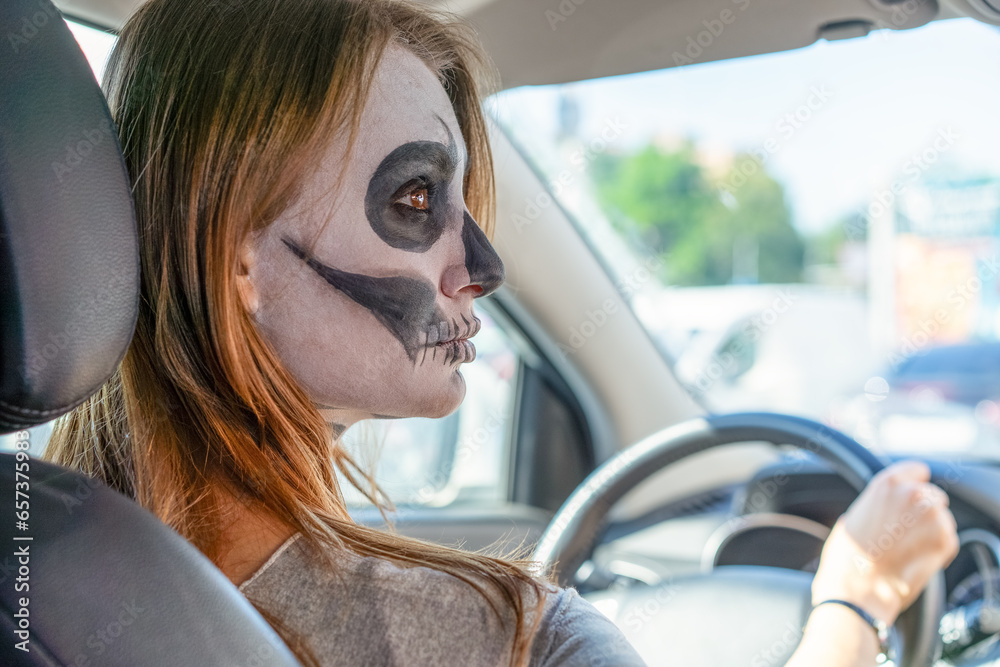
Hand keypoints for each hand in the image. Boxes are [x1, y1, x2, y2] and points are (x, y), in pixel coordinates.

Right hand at [811, 460, 958, 623]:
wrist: (857, 589)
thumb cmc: (847, 557)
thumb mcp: (852, 516)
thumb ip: (876, 505)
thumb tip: (883, 509)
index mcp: (887, 483)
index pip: (918, 470)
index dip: (913, 486)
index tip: (908, 502)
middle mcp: (913, 494)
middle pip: (933, 496)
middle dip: (922, 512)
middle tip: (904, 533)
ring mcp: (932, 517)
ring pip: (943, 519)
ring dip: (931, 532)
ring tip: (907, 550)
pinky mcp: (945, 542)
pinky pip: (949, 540)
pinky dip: (937, 551)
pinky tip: (915, 560)